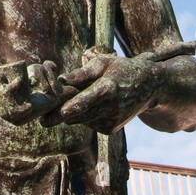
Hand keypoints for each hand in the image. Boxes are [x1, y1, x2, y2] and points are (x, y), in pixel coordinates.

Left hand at [40, 48, 161, 133]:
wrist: (148, 86)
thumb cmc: (121, 69)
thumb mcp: (103, 63)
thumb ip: (81, 73)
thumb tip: (61, 80)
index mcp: (106, 89)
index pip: (81, 104)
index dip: (63, 109)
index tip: (47, 113)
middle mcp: (109, 109)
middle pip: (75, 116)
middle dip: (60, 110)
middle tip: (50, 103)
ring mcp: (111, 122)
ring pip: (79, 121)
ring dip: (75, 111)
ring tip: (84, 96)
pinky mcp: (110, 130)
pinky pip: (88, 124)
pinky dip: (86, 116)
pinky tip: (96, 104)